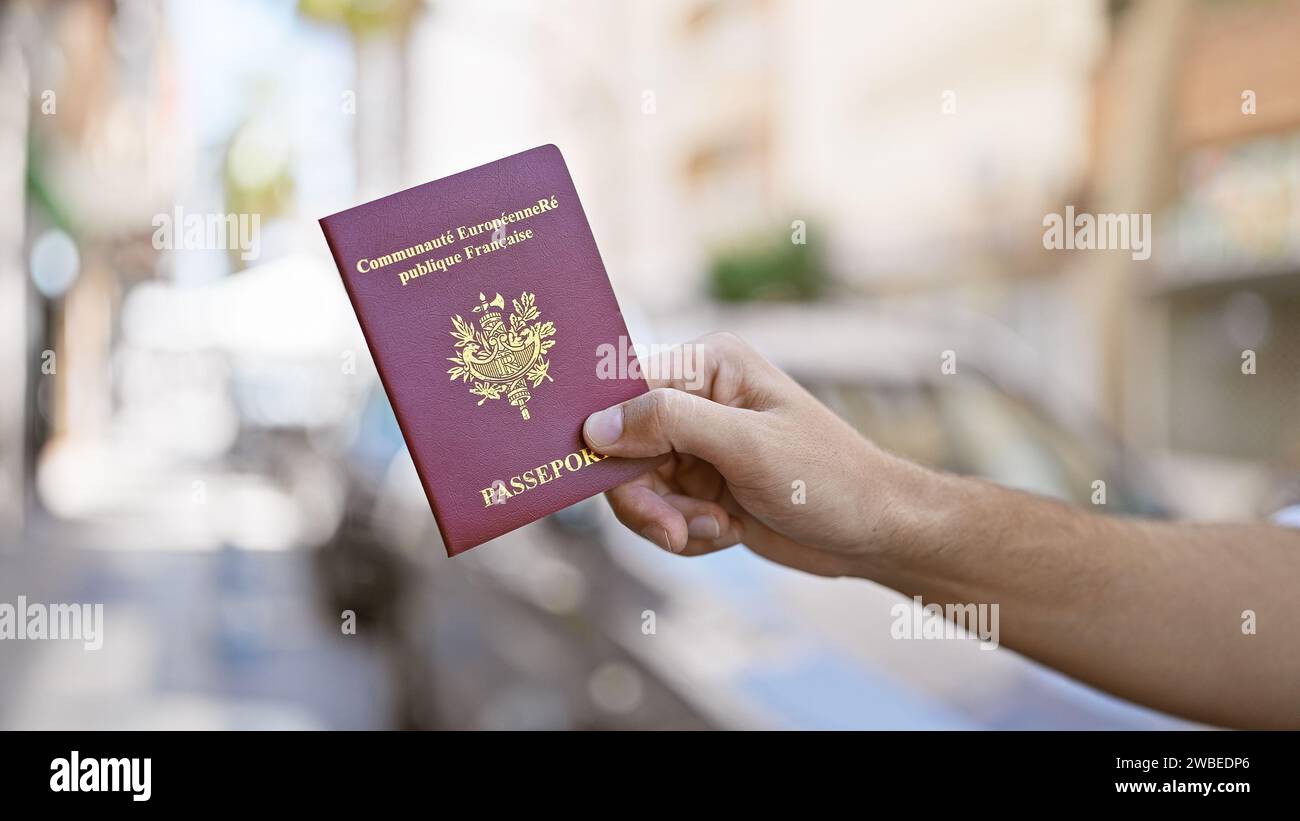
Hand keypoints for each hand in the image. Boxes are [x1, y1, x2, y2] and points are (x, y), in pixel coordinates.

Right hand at [582, 332, 932, 576]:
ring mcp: (696, 445)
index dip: (611, 436)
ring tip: (718, 528)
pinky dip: (685, 532)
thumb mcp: (747, 446)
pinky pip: (659, 513)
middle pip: (622, 448)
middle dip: (647, 498)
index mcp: (708, 365)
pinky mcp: (701, 486)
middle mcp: (696, 399)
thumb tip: (595, 424)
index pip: (626, 390)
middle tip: (677, 531)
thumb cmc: (826, 478)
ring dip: (670, 521)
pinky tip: (728, 532)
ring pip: (635, 488)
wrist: (874, 532)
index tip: (614, 479)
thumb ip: (669, 423)